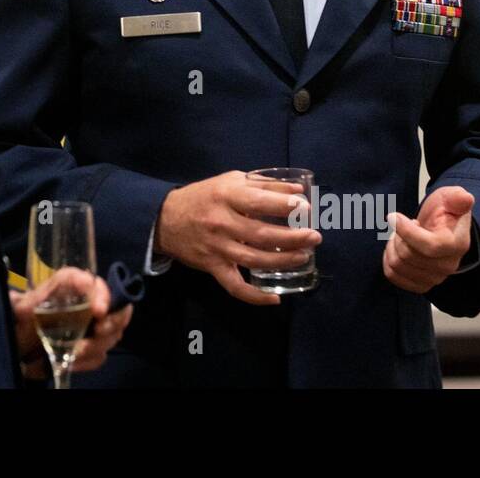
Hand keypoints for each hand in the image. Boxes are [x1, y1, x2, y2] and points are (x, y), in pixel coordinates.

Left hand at [9, 268, 133, 379]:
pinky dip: (89, 360)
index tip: (99, 311)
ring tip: (76, 352)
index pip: (94, 282)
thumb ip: (25, 305)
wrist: (20, 339)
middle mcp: (88, 302)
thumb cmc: (23, 317)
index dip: (101, 294)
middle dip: (113, 320)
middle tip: (99, 332)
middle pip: (117, 306)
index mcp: (72, 285)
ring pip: (113, 333)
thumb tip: (27, 309)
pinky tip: (73, 362)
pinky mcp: (92, 346)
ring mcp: (94, 325)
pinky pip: (100, 355)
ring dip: (97, 345)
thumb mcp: (20, 308)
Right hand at [154, 170, 321, 304]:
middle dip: (292, 237)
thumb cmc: (203, 197)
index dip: (283, 205)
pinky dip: (255, 297)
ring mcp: (217, 248)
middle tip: (314, 237)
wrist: (165, 219)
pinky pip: (234, 287)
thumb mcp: (229, 182)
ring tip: (303, 257)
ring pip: (254, 260)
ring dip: (283, 261)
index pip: (257, 202)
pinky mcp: (212, 268)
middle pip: (261, 234)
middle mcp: (221, 222)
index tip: (304, 207)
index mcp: (226, 196)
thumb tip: (297, 190)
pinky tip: (275, 298)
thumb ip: (262, 185)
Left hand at [382, 186, 474, 293]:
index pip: (430, 246)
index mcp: (457, 244)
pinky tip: (397, 248)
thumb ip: (457, 198)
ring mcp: (435, 277)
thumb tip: (465, 199)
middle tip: (403, 224)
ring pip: (398, 265)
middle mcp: (448, 265)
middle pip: (408, 255)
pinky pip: (394, 276)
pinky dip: (388, 260)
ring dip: (392, 246)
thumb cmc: (444, 212)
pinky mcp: (421, 284)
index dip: (407, 232)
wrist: (441, 228)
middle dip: (398, 235)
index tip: (393, 216)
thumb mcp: (451, 197)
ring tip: (401, 236)